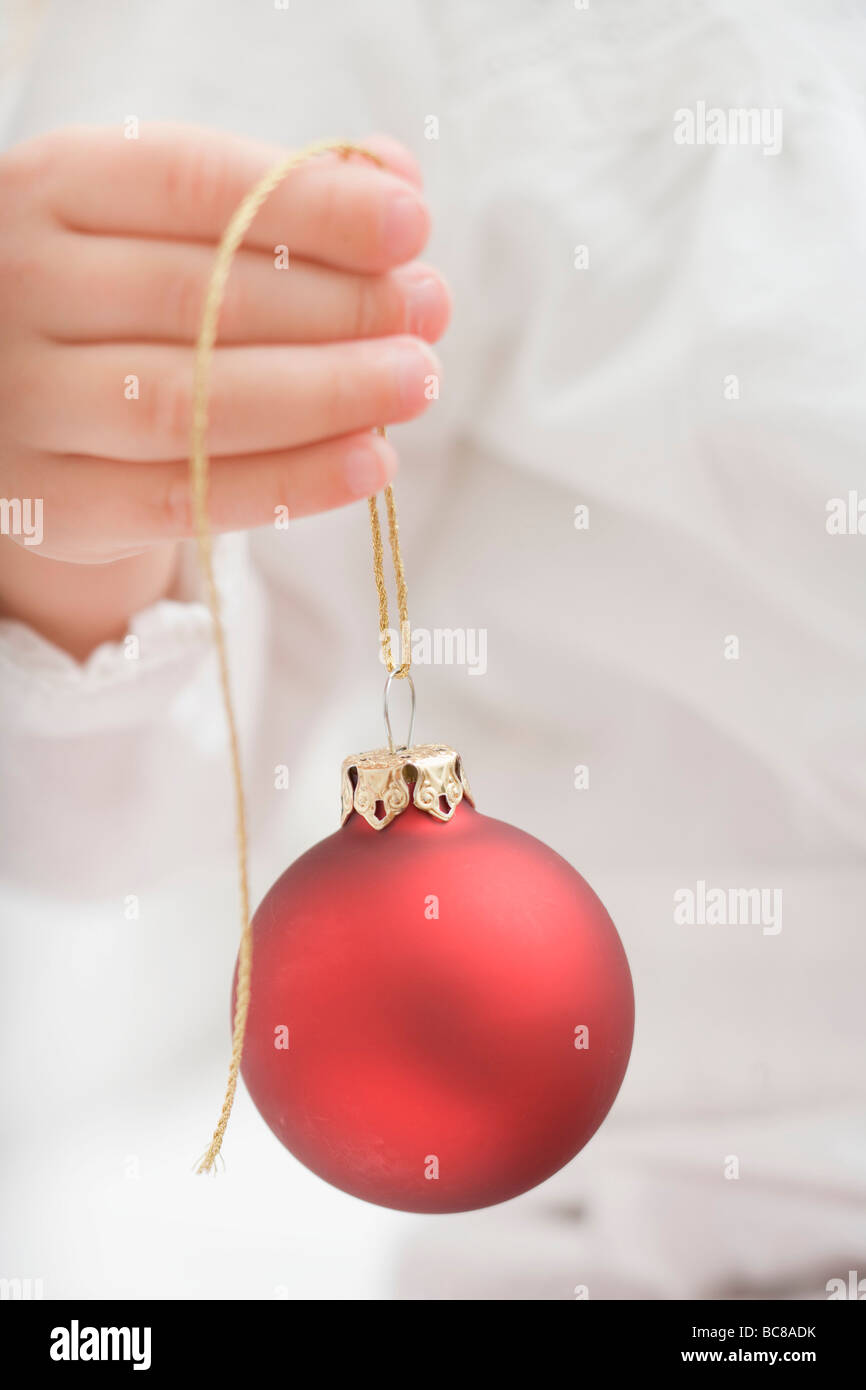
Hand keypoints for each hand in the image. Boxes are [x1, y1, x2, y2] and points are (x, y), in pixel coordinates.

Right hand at [0, 124, 448, 653]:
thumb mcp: (168, 225)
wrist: (23, 401)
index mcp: (51, 190)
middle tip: (429, 313)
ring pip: (195, 402)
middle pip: (202, 297)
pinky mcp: (55, 504)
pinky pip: (188, 499)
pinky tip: (370, 463)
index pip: (190, 185)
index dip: (311, 205)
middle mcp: (22, 289)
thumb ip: (274, 197)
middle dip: (338, 306)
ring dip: (327, 393)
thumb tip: (395, 176)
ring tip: (416, 381)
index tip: (411, 225)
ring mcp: (29, 403)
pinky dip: (290, 484)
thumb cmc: (120, 297)